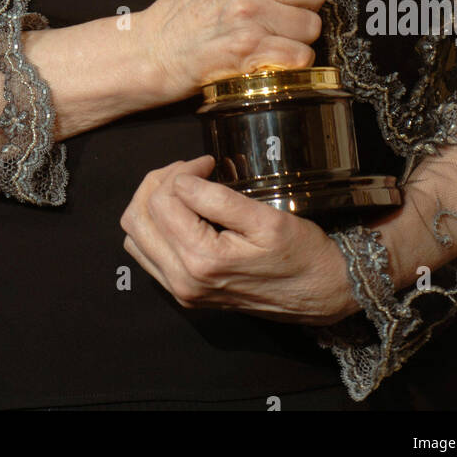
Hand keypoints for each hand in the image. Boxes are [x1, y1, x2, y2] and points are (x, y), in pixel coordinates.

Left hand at [121, 155, 356, 326]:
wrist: (321, 293)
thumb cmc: (300, 254)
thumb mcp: (265, 219)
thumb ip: (217, 199)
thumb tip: (182, 180)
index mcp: (201, 260)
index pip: (161, 200)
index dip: (181, 171)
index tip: (208, 162)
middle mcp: (183, 281)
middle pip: (137, 217)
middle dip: (158, 182)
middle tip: (191, 169)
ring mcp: (182, 291)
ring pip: (135, 236)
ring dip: (151, 203)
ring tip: (183, 187)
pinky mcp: (186, 292)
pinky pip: (147, 254)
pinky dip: (154, 226)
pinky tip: (181, 212)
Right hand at [136, 0, 329, 102]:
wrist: (157, 48)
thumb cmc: (196, 3)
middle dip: (304, 4)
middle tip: (276, 8)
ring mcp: (245, 11)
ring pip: (312, 25)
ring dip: (297, 35)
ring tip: (268, 31)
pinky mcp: (249, 48)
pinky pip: (302, 54)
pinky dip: (291, 60)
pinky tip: (268, 52)